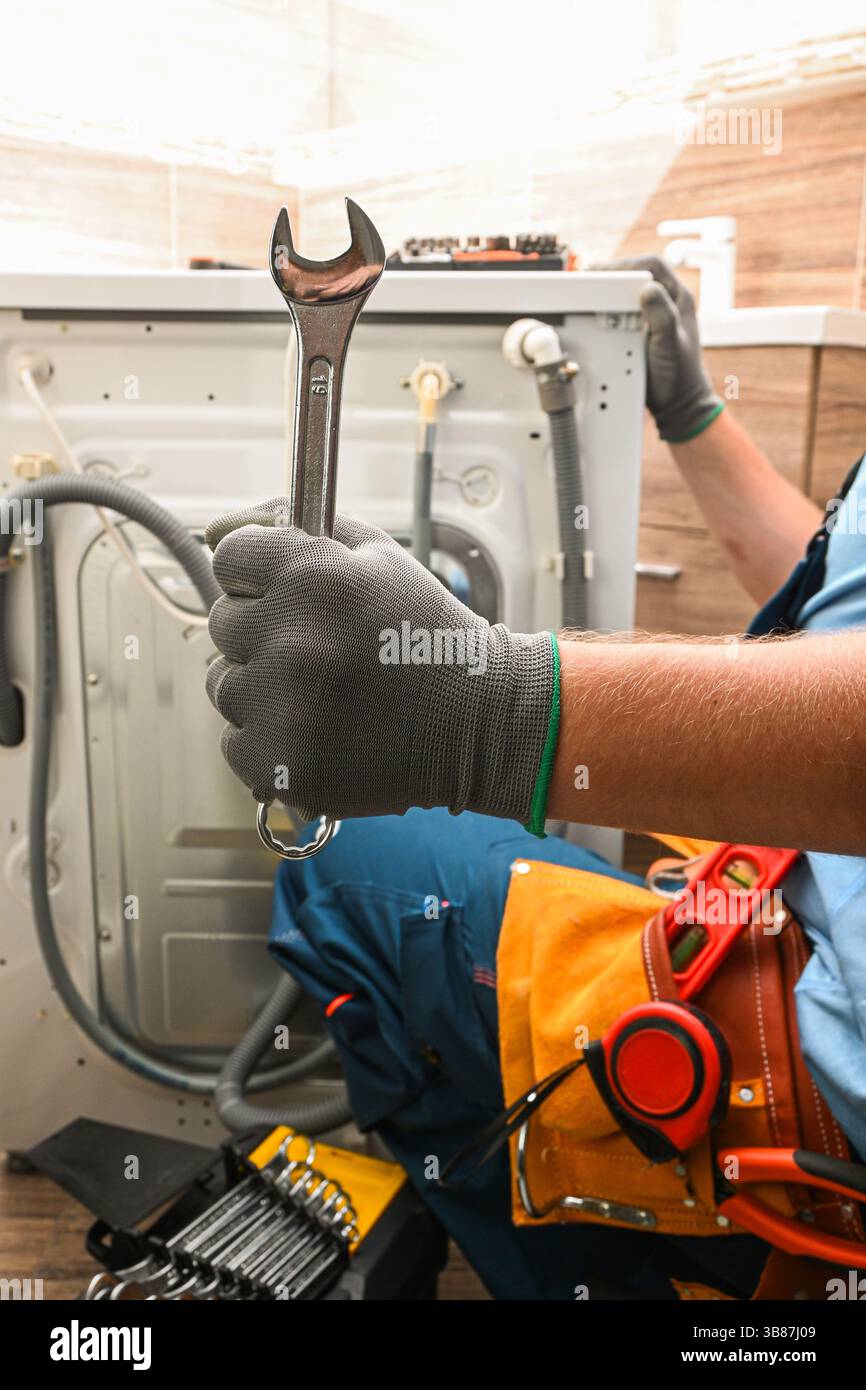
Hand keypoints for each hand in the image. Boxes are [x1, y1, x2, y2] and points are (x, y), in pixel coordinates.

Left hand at [204, 501, 553, 822]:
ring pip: (225, 686)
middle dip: (264, 632)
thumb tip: (214, 529)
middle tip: (325, 650)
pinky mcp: (278, 765)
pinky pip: (235, 743)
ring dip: (263, 689)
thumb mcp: (377, 558)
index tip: (293, 597)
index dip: (260, 577)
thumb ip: (294, 525)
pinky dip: (268, 741)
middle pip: (223, 623)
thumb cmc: (423, 636)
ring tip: (325, 695)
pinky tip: (319, 734)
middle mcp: (292, 640)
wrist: (476, 724)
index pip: (230, 558)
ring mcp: (282, 709)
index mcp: (313, 576)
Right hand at [599, 256, 721, 441]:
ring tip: (586, 292)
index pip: (652, 266)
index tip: (603, 272)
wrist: (677, 404)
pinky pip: (622, 310)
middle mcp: (666, 302)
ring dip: (607, 289)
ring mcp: (653, 315)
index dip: (627, 264)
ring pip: (628, 290)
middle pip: (637, 273)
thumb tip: (648, 288)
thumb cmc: (679, 377)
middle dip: (612, 273)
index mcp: (678, 298)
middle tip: (587, 279)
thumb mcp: (670, 345)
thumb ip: (662, 316)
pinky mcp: (641, 329)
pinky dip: (607, 308)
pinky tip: (593, 312)